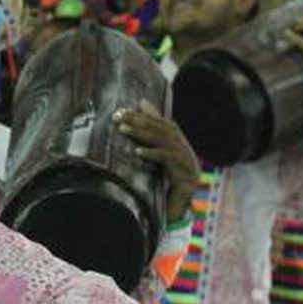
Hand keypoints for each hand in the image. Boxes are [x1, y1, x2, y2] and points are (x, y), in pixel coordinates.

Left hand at [114, 100, 200, 221]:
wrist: (184, 200)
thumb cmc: (169, 174)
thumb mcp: (158, 151)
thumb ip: (152, 130)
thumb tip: (142, 103)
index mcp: (176, 137)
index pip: (156, 121)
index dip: (139, 115)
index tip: (119, 111)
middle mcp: (181, 144)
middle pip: (157, 127)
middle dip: (136, 120)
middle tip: (118, 117)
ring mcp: (184, 156)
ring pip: (160, 139)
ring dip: (140, 133)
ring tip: (122, 129)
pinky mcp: (184, 170)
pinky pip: (165, 158)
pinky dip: (151, 153)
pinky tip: (137, 151)